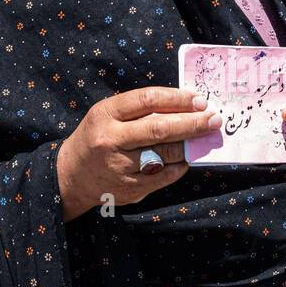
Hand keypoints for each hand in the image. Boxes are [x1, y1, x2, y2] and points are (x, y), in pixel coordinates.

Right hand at [56, 87, 222, 220]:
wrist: (72, 176)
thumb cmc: (98, 137)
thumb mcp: (108, 115)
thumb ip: (139, 109)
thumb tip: (185, 106)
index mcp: (106, 114)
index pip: (148, 100)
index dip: (178, 99)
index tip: (199, 100)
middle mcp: (112, 140)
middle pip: (160, 128)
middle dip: (193, 123)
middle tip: (214, 119)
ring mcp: (121, 166)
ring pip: (166, 153)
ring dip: (191, 144)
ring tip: (206, 136)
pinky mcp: (131, 188)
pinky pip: (166, 175)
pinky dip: (181, 164)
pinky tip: (187, 157)